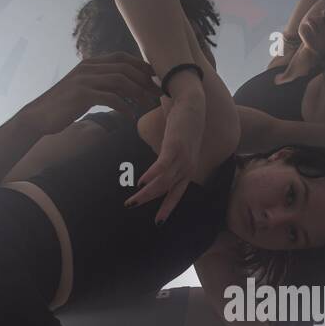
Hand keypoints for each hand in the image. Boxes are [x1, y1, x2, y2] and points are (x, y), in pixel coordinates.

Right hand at [19, 52, 157, 134]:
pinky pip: (111, 98)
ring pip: (120, 81)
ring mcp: (85, 80)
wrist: (39, 116)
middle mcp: (89, 67)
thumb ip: (100, 83)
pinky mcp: (82, 95)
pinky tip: (130, 116)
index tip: (155, 78)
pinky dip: (124, 107)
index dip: (141, 65)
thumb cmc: (64, 106)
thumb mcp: (84, 88)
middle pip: (125, 68)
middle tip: (158, 93)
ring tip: (148, 105)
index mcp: (91, 63)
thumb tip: (124, 87)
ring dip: (138, 93)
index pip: (122, 57)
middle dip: (145, 80)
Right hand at [124, 85, 205, 222]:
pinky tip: (140, 182)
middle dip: (149, 201)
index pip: (177, 193)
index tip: (158, 222)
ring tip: (132, 201)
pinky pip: (163, 165)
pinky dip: (152, 175)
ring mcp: (182, 157)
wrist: (193, 103)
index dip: (167, 208)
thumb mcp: (177, 143)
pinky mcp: (175, 146)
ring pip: (163, 182)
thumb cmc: (184, 122)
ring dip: (147, 193)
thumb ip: (167, 154)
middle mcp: (186, 167)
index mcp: (187, 168)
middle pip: (167, 190)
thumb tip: (157, 160)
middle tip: (132, 207)